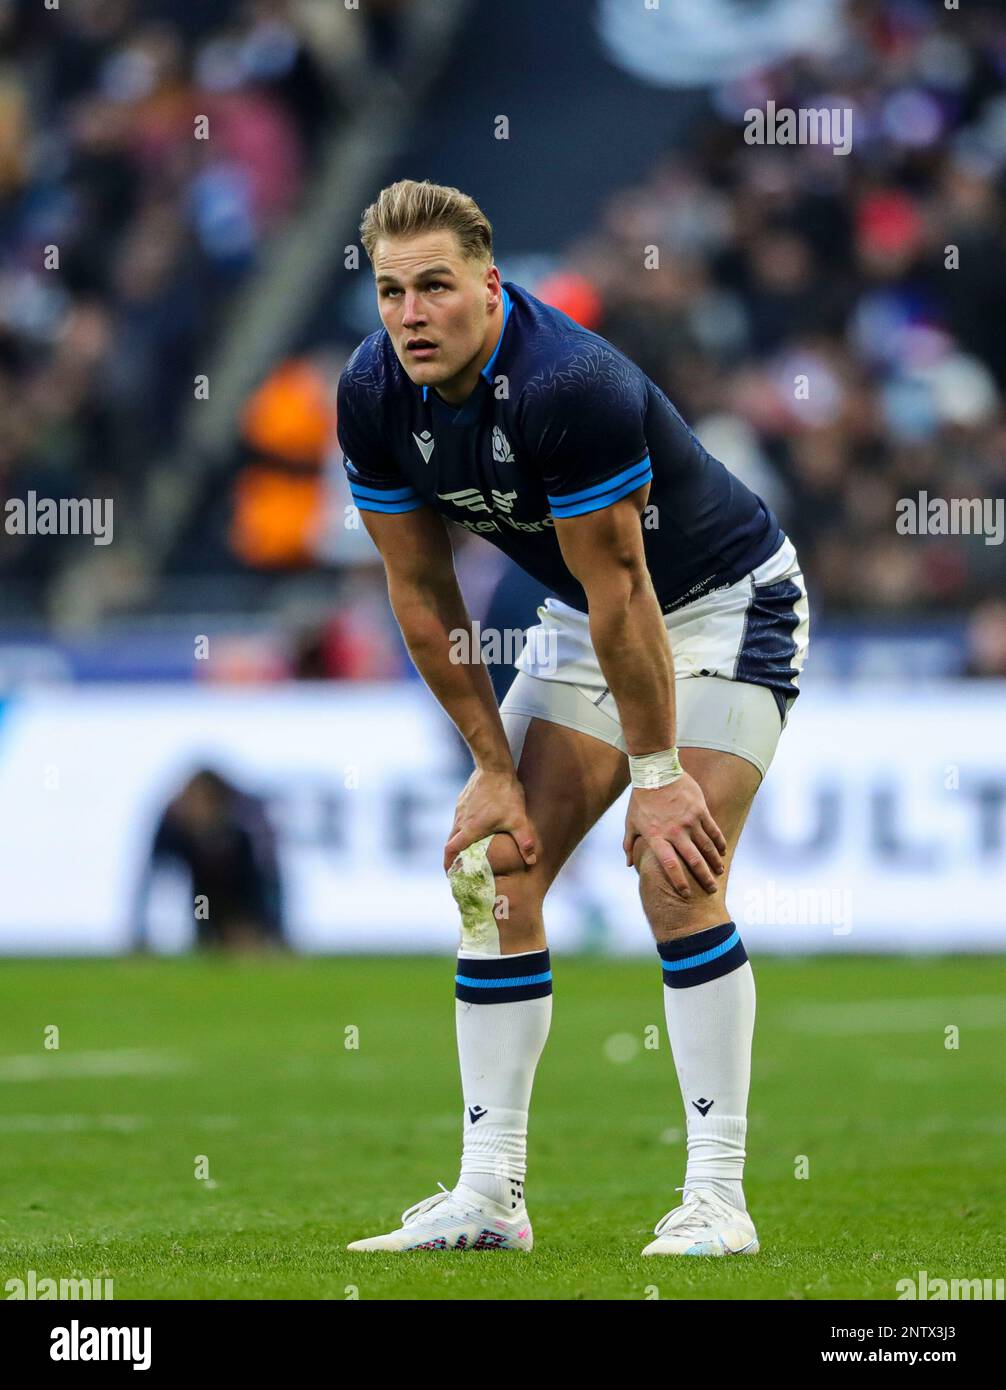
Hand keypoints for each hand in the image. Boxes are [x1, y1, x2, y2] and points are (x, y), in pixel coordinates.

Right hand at [443, 767, 539, 873]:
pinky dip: (462, 828)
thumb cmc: (505, 793)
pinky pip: (459, 818)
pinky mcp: (463, 799)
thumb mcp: (518, 819)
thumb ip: (524, 841)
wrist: (494, 765)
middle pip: (450, 843)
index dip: (448, 864)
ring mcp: (460, 808)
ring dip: (458, 842)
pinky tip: (476, 828)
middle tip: (459, 867)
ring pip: (454, 830)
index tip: (450, 874)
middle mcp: (461, 820)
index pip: (451, 851)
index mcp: (470, 829)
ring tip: (468, 850)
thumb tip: (532, 861)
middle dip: (452, 857)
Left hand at [622, 774, 726, 894]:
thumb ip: (629, 845)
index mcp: (656, 837)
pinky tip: (722, 851)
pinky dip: (719, 842)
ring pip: (707, 847)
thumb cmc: (640, 800)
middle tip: (711, 890)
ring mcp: (689, 821)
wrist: (655, 772)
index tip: (686, 893)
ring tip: (719, 872)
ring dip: (714, 862)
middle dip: (704, 878)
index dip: (679, 881)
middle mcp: (674, 832)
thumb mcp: (631, 823)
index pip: (670, 865)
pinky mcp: (700, 810)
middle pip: (693, 860)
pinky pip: (713, 830)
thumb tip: (629, 864)